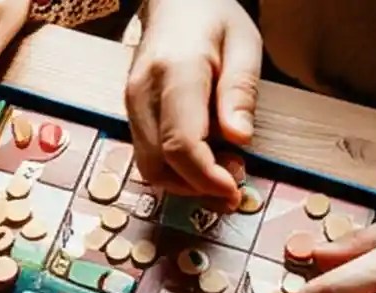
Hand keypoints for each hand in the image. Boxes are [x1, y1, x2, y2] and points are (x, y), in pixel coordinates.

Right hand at [126, 0, 260, 208]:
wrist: (174, 1)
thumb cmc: (211, 17)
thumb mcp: (244, 43)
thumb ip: (241, 91)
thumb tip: (239, 139)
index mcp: (174, 71)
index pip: (180, 143)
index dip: (207, 178)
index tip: (234, 191)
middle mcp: (142, 93)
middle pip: (159, 165)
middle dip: (198, 187)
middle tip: (236, 181)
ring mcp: (131, 105)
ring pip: (150, 168)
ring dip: (187, 183)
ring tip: (224, 170)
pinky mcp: (131, 114)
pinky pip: (149, 156)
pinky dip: (177, 170)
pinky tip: (204, 159)